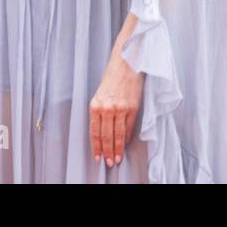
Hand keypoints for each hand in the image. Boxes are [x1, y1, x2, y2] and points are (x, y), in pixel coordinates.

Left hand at [90, 52, 142, 167]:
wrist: (125, 64)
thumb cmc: (112, 78)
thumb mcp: (100, 95)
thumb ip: (100, 112)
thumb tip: (103, 132)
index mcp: (95, 105)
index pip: (94, 132)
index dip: (96, 147)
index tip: (97, 157)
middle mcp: (106, 108)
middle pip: (106, 136)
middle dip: (107, 151)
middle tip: (108, 162)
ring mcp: (120, 108)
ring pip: (118, 134)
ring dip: (117, 149)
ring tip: (117, 158)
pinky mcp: (132, 107)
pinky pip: (129, 127)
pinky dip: (126, 138)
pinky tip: (125, 144)